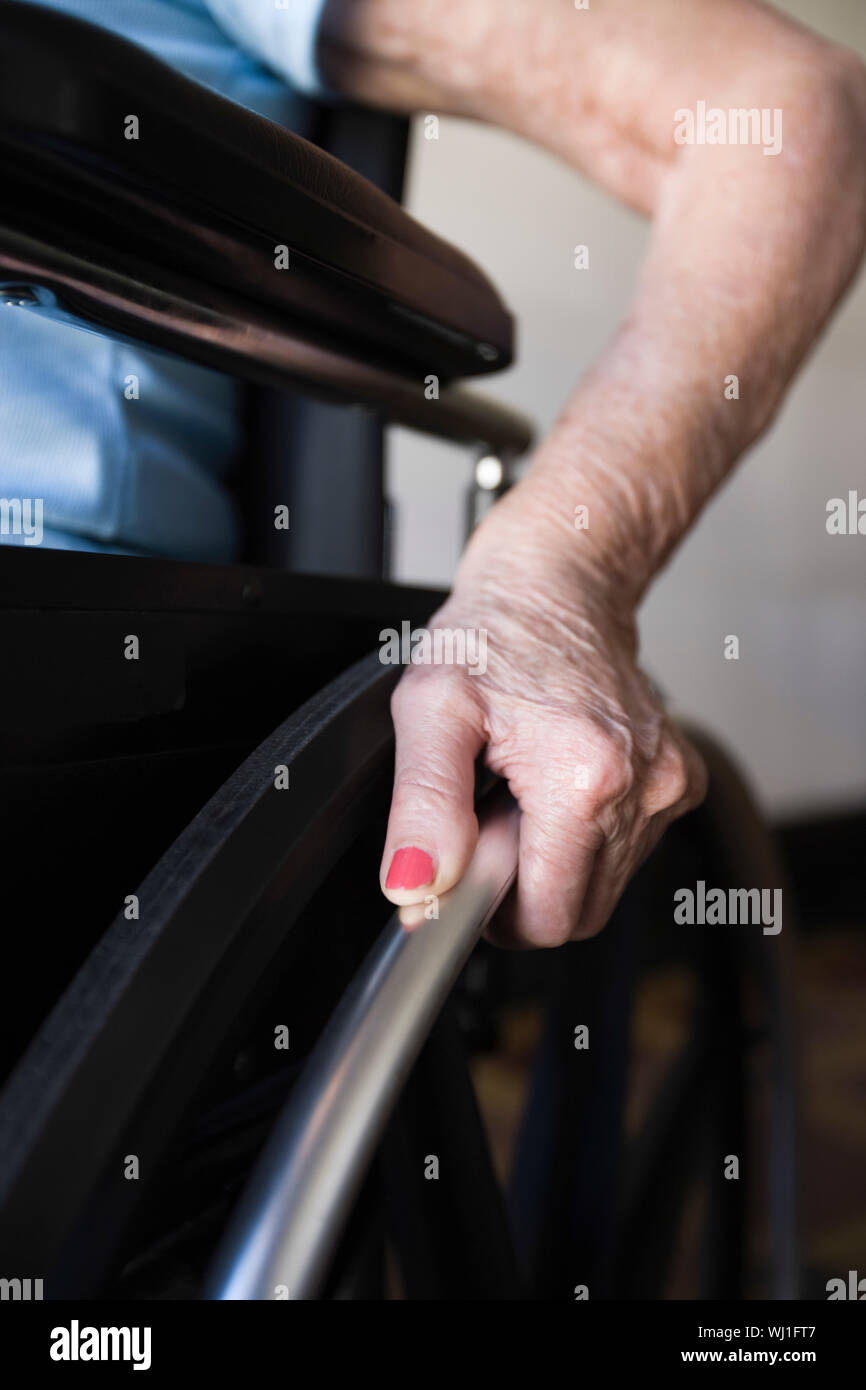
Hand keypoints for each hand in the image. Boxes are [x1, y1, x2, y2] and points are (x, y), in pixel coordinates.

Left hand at [378, 476, 706, 946]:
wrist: (560, 581)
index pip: (545, 920)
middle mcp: (643, 788)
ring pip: (602, 888)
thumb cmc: (494, 635)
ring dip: (553, 858)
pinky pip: (626, 853)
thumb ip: (421, 808)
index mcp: (584, 777)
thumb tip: (417, 888)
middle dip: (524, 883)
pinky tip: (557, 782)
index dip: (493, 907)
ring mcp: (669, 787)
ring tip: (523, 787)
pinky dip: (585, 836)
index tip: (467, 856)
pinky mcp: (682, 782)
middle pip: (578, 914)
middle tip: (492, 811)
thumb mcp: (430, 709)